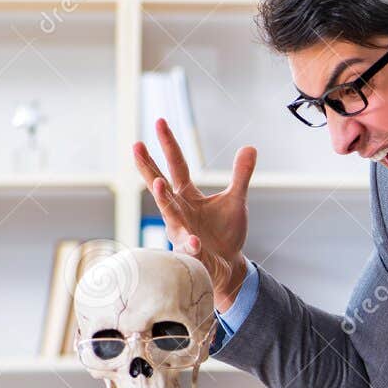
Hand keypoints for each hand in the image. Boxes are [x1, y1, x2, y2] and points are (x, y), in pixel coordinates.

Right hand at [131, 118, 255, 309]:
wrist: (228, 266)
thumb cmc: (225, 233)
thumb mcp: (235, 200)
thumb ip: (240, 175)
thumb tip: (251, 146)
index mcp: (187, 195)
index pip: (177, 165)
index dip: (169, 144)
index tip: (160, 121)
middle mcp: (178, 210)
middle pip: (160, 184)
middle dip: (148, 166)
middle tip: (136, 145)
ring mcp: (182, 231)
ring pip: (169, 213)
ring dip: (164, 199)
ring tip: (159, 185)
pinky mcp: (192, 253)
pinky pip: (190, 248)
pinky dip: (191, 246)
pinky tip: (195, 242)